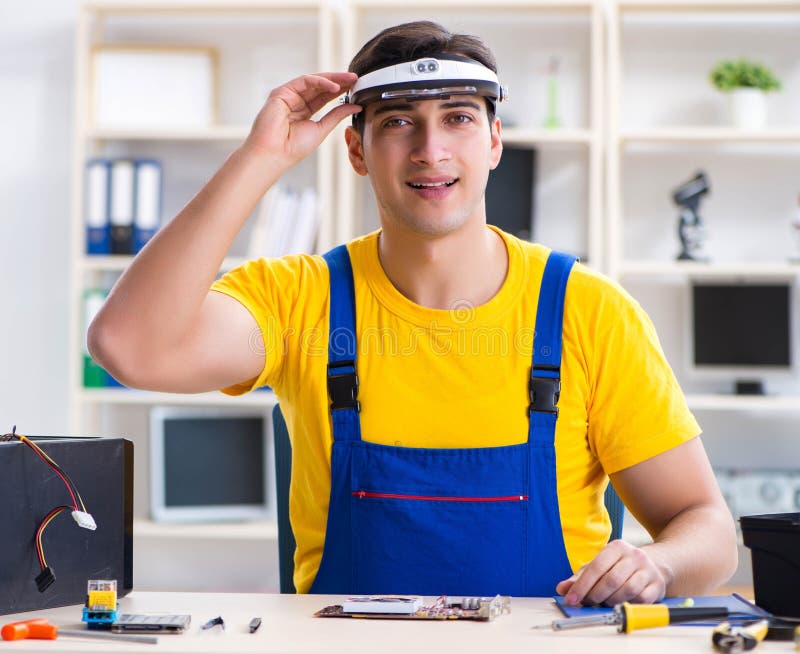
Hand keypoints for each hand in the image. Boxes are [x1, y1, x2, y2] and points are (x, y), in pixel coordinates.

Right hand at [244, 72, 361, 166]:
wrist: (274, 154)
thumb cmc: (293, 147)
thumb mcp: (321, 129)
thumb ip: (337, 115)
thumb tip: (355, 106)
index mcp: (304, 111)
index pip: (325, 96)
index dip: (341, 91)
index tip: (356, 88)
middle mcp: (296, 101)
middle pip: (320, 86)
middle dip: (339, 81)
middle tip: (356, 78)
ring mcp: (288, 95)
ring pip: (314, 81)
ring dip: (333, 78)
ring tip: (350, 79)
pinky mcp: (282, 92)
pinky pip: (304, 81)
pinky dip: (320, 82)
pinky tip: (335, 87)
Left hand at [555, 540, 666, 605]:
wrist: (653, 565)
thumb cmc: (620, 566)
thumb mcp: (599, 566)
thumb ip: (579, 577)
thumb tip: (562, 589)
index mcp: (617, 547)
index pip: (596, 567)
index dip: (582, 585)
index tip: (571, 599)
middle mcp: (634, 556)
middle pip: (611, 580)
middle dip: (595, 595)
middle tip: (588, 603)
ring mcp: (648, 570)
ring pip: (627, 590)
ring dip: (611, 601)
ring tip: (604, 603)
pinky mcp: (657, 585)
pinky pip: (641, 600)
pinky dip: (629, 605)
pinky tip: (621, 603)